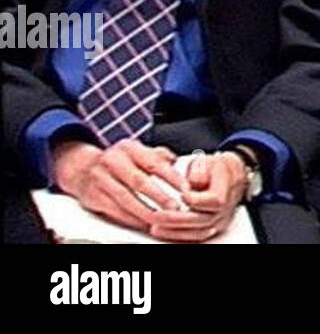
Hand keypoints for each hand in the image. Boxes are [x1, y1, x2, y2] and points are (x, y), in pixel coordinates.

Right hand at [51, 139, 187, 230]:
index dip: (171, 177)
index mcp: (129, 148)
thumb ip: (158, 155)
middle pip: (139, 181)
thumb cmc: (118, 161)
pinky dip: (130, 219)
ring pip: (125, 199)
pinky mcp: (92, 196)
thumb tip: (177, 161)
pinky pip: (114, 210)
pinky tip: (143, 224)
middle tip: (175, 208)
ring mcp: (100, 178)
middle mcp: (113, 161)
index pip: (153, 162)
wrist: (81, 168)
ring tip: (162, 219)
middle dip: (159, 196)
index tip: (186, 188)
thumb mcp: (137, 151)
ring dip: (145, 212)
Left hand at [148, 151, 246, 242]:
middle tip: (157, 217)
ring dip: (176, 232)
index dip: (196, 200)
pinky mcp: (212, 228)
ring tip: (156, 229)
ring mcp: (220, 220)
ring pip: (200, 233)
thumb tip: (194, 182)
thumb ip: (200, 170)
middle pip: (203, 220)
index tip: (181, 195)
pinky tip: (166, 234)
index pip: (214, 201)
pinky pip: (198, 237)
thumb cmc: (215, 169)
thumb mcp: (207, 161)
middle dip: (177, 220)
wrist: (229, 177)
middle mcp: (225, 209)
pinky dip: (181, 238)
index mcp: (226, 190)